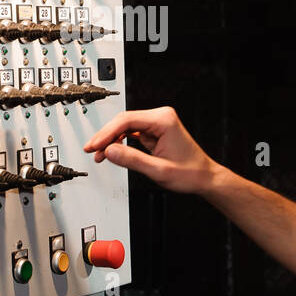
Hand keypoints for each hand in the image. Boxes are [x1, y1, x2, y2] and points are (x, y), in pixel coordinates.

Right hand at [83, 106, 219, 194]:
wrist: (204, 178)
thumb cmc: (190, 173)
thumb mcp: (158, 170)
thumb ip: (132, 160)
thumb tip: (109, 151)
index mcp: (163, 120)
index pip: (127, 120)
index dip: (106, 133)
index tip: (94, 145)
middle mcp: (161, 117)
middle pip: (123, 121)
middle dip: (105, 136)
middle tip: (91, 149)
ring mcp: (157, 123)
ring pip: (125, 126)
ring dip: (111, 140)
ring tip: (98, 154)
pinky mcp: (155, 131)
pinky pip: (131, 132)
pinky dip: (120, 142)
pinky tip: (110, 150)